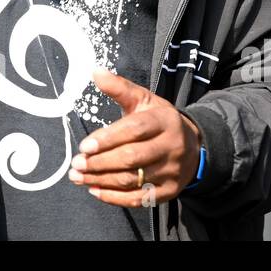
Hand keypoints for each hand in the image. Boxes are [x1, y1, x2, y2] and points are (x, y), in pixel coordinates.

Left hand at [67, 67, 203, 205]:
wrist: (194, 147)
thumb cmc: (160, 120)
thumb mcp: (144, 100)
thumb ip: (120, 88)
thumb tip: (95, 72)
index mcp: (164, 121)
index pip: (134, 130)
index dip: (107, 138)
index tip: (84, 145)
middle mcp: (171, 147)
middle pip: (131, 158)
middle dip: (100, 162)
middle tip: (76, 164)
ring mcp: (171, 172)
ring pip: (132, 180)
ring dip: (101, 180)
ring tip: (78, 177)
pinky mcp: (169, 192)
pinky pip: (138, 198)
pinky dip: (114, 197)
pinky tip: (95, 189)